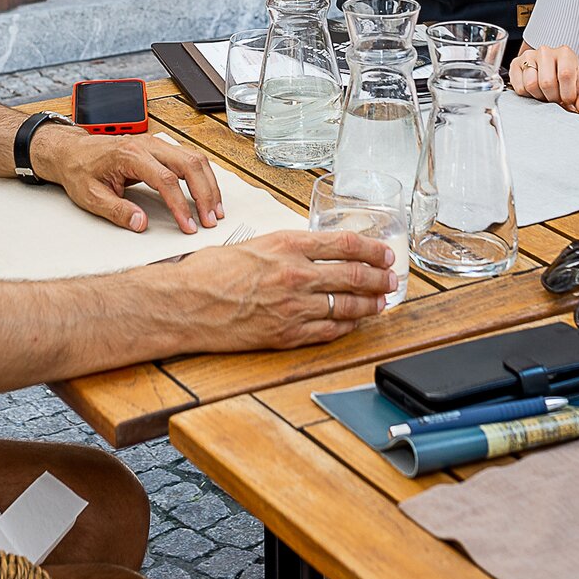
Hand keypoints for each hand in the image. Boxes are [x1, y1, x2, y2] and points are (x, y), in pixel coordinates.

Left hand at [34, 129, 223, 233]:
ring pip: (194, 158)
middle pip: (188, 165)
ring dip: (209, 184)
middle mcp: (148, 145)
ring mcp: (156, 143)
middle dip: (204, 194)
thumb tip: (141, 224)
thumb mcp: (91, 196)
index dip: (180, 205)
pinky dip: (202, 176)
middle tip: (210, 220)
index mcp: (130, 155)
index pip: (165, 180)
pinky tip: (208, 193)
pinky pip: (189, 158)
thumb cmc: (80, 170)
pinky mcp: (160, 148)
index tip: (188, 225)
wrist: (72, 151)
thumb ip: (117, 211)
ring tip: (215, 210)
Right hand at [172, 229, 397, 349]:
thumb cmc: (208, 273)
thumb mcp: (253, 244)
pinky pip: (329, 331)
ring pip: (348, 306)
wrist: (185, 304)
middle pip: (355, 275)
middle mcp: (296, 275)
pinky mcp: (287, 334)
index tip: (384, 253)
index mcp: (287, 245)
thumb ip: (286, 248)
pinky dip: (348, 326)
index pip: (345, 244)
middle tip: (393, 279)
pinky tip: (356, 322)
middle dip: (381, 278)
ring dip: (371, 304)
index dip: (373, 249)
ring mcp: (294, 307)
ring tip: (383, 302)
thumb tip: (313, 252)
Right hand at [508, 44, 578, 115]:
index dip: (567, 94)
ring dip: (539, 96)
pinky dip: (527, 95)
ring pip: (531, 84)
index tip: (567, 100)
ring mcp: (528, 56)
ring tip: (545, 94)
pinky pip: (519, 87)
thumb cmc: (565, 81)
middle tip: (555, 99)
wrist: (550, 72)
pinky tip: (534, 91)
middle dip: (552, 98)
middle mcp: (546, 51)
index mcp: (565, 54)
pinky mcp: (515, 64)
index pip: (565, 74)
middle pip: (547, 82)